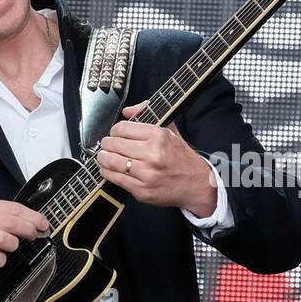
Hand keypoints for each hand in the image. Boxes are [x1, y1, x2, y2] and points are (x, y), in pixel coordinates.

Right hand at [0, 199, 49, 281]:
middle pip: (12, 222)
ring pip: (7, 239)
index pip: (13, 208)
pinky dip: (2, 259)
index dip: (32, 216)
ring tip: (11, 245)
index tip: (42, 222)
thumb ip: (2, 215)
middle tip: (35, 234)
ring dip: (14, 244)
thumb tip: (31, 219)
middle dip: (29, 228)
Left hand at [96, 101, 217, 214]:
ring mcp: (146, 173)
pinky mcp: (142, 190)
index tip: (115, 133)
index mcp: (158, 136)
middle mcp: (152, 154)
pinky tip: (108, 169)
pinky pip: (115, 178)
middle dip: (106, 144)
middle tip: (106, 145)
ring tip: (104, 156)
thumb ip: (148, 114)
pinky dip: (107, 172)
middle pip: (114, 144)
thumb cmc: (182, 158)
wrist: (197, 184)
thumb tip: (127, 111)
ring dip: (103, 158)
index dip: (114, 130)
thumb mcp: (170, 130)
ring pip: (111, 161)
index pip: (123, 128)